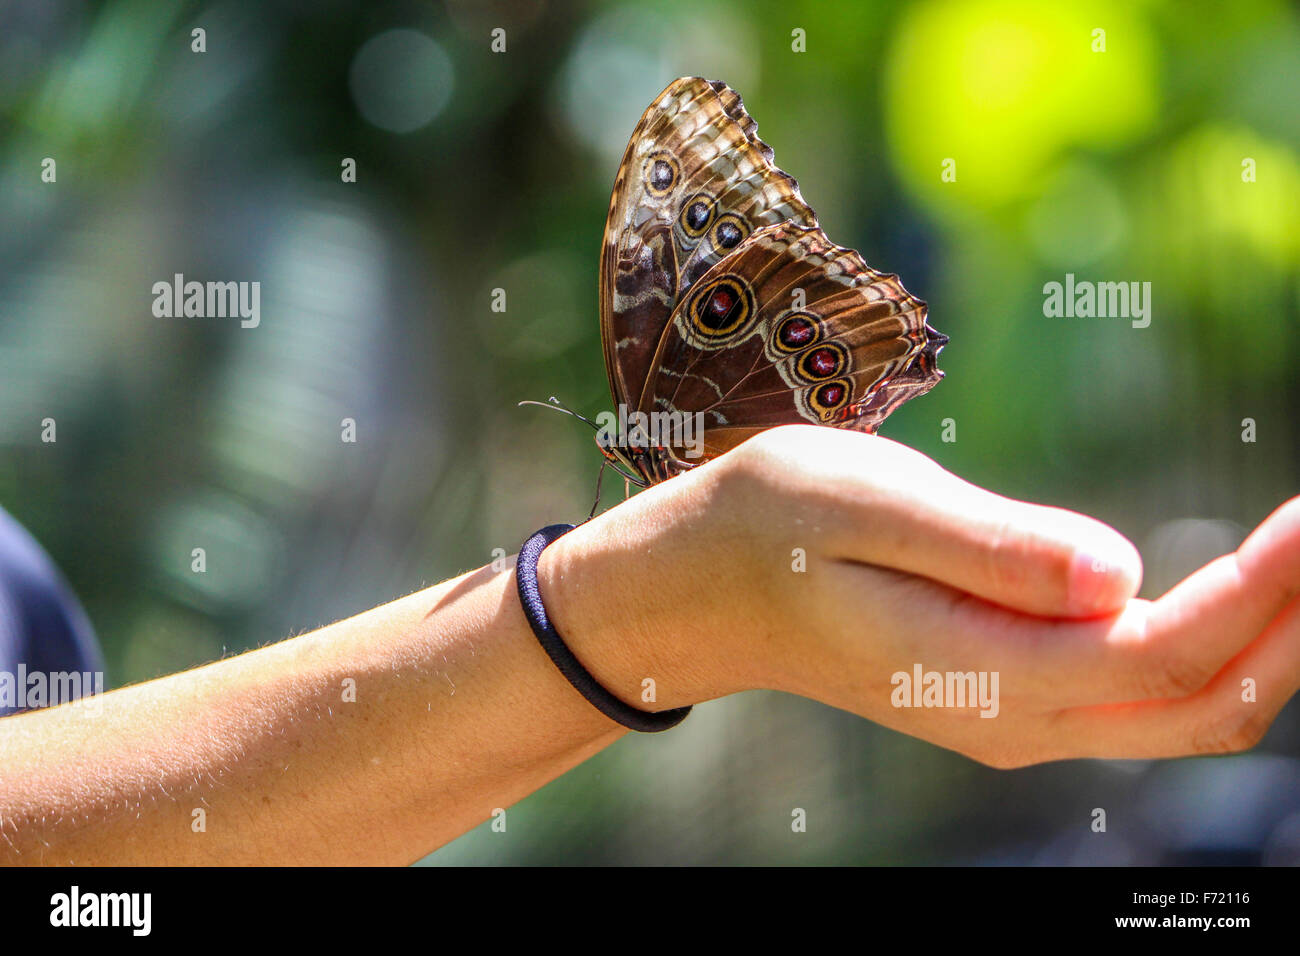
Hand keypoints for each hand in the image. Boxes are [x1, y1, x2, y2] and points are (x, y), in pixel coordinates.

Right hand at [541, 425, 1299, 767]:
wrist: (698, 589)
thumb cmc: (768, 527)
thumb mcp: (862, 507)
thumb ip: (989, 545)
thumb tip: (1125, 571)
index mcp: (983, 670)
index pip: (1168, 648)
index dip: (1266, 589)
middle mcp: (1015, 716)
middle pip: (1203, 701)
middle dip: (1295, 624)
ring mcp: (1014, 715)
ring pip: (1183, 705)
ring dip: (1268, 637)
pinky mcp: (1009, 691)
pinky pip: (1141, 688)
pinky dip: (1214, 640)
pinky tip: (1239, 580)